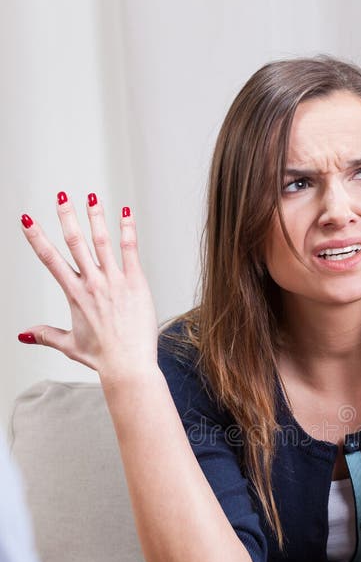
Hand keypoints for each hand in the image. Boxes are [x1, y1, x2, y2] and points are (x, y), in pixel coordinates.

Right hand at [19, 192, 157, 382]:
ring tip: (91, 196)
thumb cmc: (102, 357)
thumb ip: (46, 335)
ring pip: (102, 241)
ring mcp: (115, 281)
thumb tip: (23, 335)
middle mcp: (92, 284)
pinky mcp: (136, 283)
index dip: (36, 237)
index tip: (26, 219)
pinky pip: (130, 250)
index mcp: (75, 295)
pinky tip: (125, 213)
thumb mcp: (69, 344)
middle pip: (75, 243)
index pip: (50, 260)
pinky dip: (127, 230)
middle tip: (61, 196)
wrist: (128, 365)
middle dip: (67, 217)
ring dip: (95, 217)